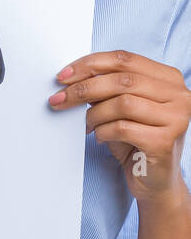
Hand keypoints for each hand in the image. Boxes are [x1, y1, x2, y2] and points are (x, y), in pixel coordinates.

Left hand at [49, 49, 190, 203]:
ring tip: (87, 125)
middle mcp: (179, 96)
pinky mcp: (165, 142)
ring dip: (94, 114)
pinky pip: (122, 128)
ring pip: (122, 104)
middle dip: (83, 89)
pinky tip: (100, 137)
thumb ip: (105, 88)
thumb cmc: (135, 139)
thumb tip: (70, 77)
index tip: (63, 76)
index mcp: (168, 79)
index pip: (124, 59)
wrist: (155, 179)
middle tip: (59, 99)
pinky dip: (102, 132)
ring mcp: (177, 119)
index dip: (90, 64)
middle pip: (122, 80)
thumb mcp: (120, 106)